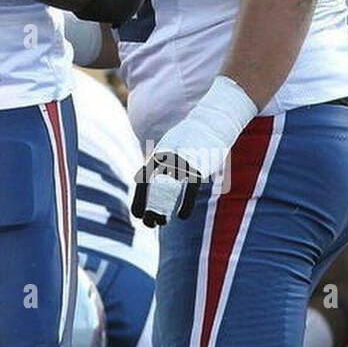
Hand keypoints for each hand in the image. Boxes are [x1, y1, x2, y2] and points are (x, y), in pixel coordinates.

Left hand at [131, 77, 256, 226]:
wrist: (211, 122)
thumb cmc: (187, 137)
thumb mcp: (167, 147)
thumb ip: (156, 162)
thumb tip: (140, 177)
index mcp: (158, 155)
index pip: (144, 181)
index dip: (139, 199)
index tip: (136, 215)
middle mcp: (167, 160)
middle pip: (154, 188)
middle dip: (150, 208)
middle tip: (148, 224)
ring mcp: (182, 164)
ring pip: (169, 190)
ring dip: (162, 209)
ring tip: (159, 223)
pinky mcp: (198, 168)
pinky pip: (190, 189)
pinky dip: (186, 204)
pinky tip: (182, 217)